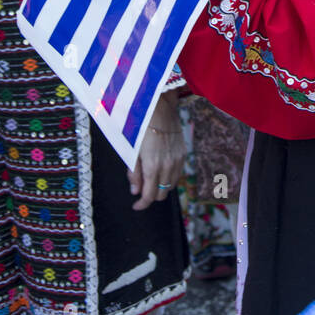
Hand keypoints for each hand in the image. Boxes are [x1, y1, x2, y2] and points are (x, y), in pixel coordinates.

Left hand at [127, 91, 184, 209]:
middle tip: (141, 193)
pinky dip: (169, 178)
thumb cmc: (140, 128)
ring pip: (171, 186)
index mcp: (153, 167)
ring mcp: (178, 160)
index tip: (136, 206)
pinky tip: (161, 171)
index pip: (149, 195)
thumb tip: (135, 191)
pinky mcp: (183, 153)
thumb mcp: (132, 151)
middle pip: (162, 194)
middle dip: (151, 197)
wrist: (159, 108)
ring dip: (161, 188)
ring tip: (151, 182)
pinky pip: (177, 173)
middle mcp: (168, 166)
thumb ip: (134, 173)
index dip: (142, 204)